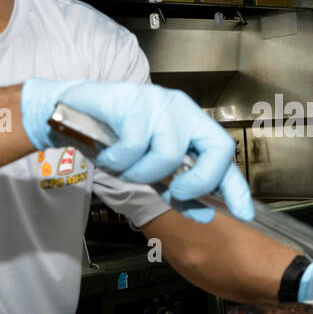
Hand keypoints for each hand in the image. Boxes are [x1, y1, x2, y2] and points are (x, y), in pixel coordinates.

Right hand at [20, 79, 251, 222]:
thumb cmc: (112, 138)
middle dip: (197, 182)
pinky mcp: (135, 101)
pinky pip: (135, 147)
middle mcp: (182, 110)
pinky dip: (118, 160)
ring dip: (142, 172)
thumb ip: (177, 186)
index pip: (224, 155)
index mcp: (191, 124)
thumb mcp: (150, 166)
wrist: (69, 112)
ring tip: (125, 164)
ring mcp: (160, 103)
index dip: (235, 187)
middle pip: (216, 149)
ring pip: (169, 155)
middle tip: (173, 192)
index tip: (243, 212)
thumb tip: (202, 210)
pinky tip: (110, 151)